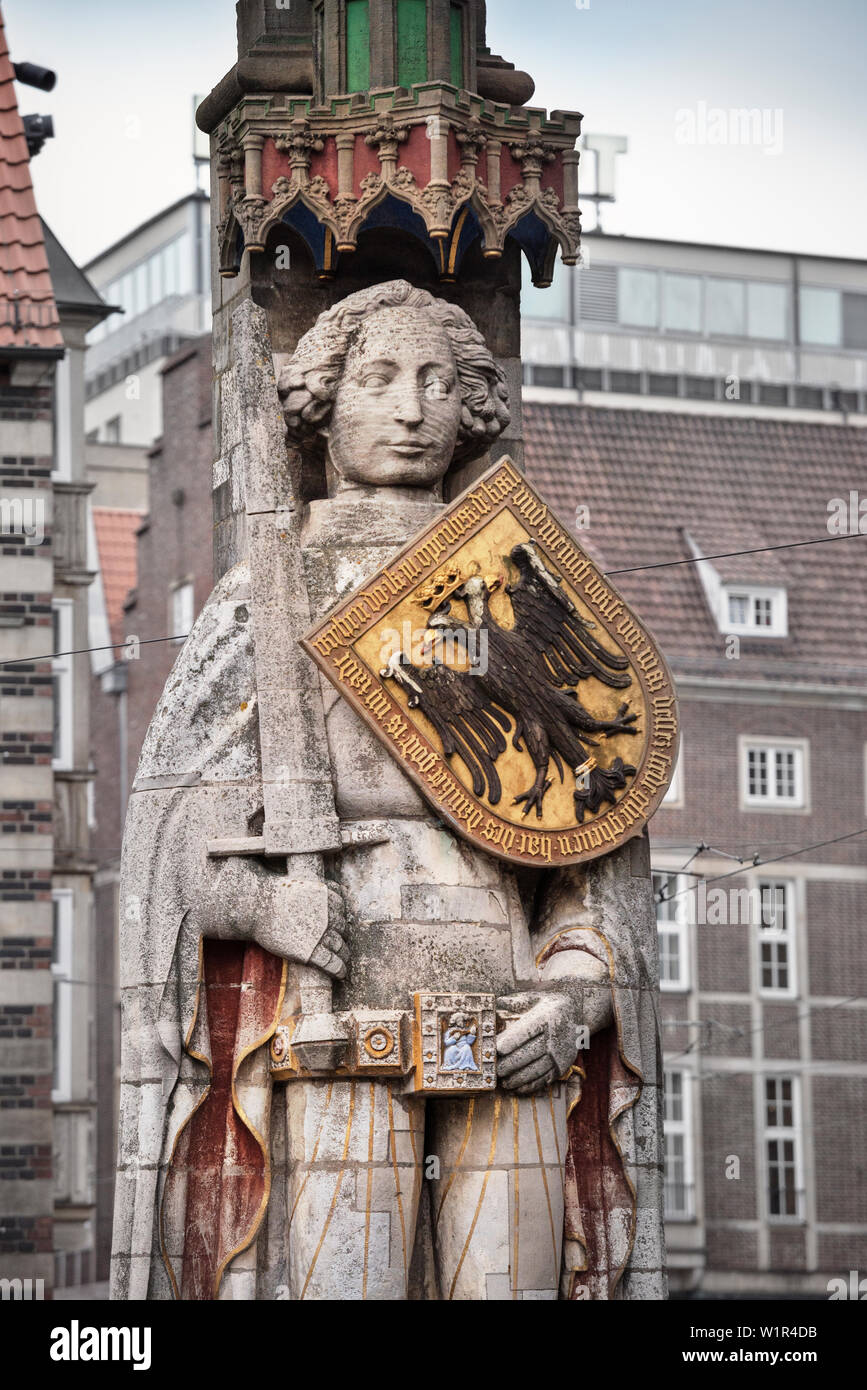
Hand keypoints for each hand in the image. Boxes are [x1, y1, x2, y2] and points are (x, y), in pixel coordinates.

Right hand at [193, 860, 352, 977]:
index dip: (341, 918)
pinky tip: (342, 973)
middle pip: (342, 927)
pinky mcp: (310, 951)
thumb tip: (331, 890)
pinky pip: (331, 962)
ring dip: (344, 955)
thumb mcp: (298, 884)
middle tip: (342, 944)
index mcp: (327, 895)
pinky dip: (339, 969)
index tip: (340, 925)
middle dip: (343, 936)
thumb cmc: (271, 894)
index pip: (342, 908)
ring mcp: (321, 933)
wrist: (255, 906)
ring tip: (345, 961)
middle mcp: (328, 914)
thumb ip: (315, 889)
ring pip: (339, 946)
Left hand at [495, 991, 581, 1093]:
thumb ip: (515, 1001)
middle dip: (510, 1063)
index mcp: (547, 1016)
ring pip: (537, 1069)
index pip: (527, 1030)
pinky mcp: (563, 1064)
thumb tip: (496, 1003)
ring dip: (519, 1078)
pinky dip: (531, 1085)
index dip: (512, 1041)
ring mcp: (561, 1052)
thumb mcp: (535, 996)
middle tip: (494, 1070)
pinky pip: (546, 1078)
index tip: (497, 1049)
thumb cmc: (548, 1003)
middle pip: (530, 1052)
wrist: (577, 1011)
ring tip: (503, 1082)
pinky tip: (518, 1088)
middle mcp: (556, 1036)